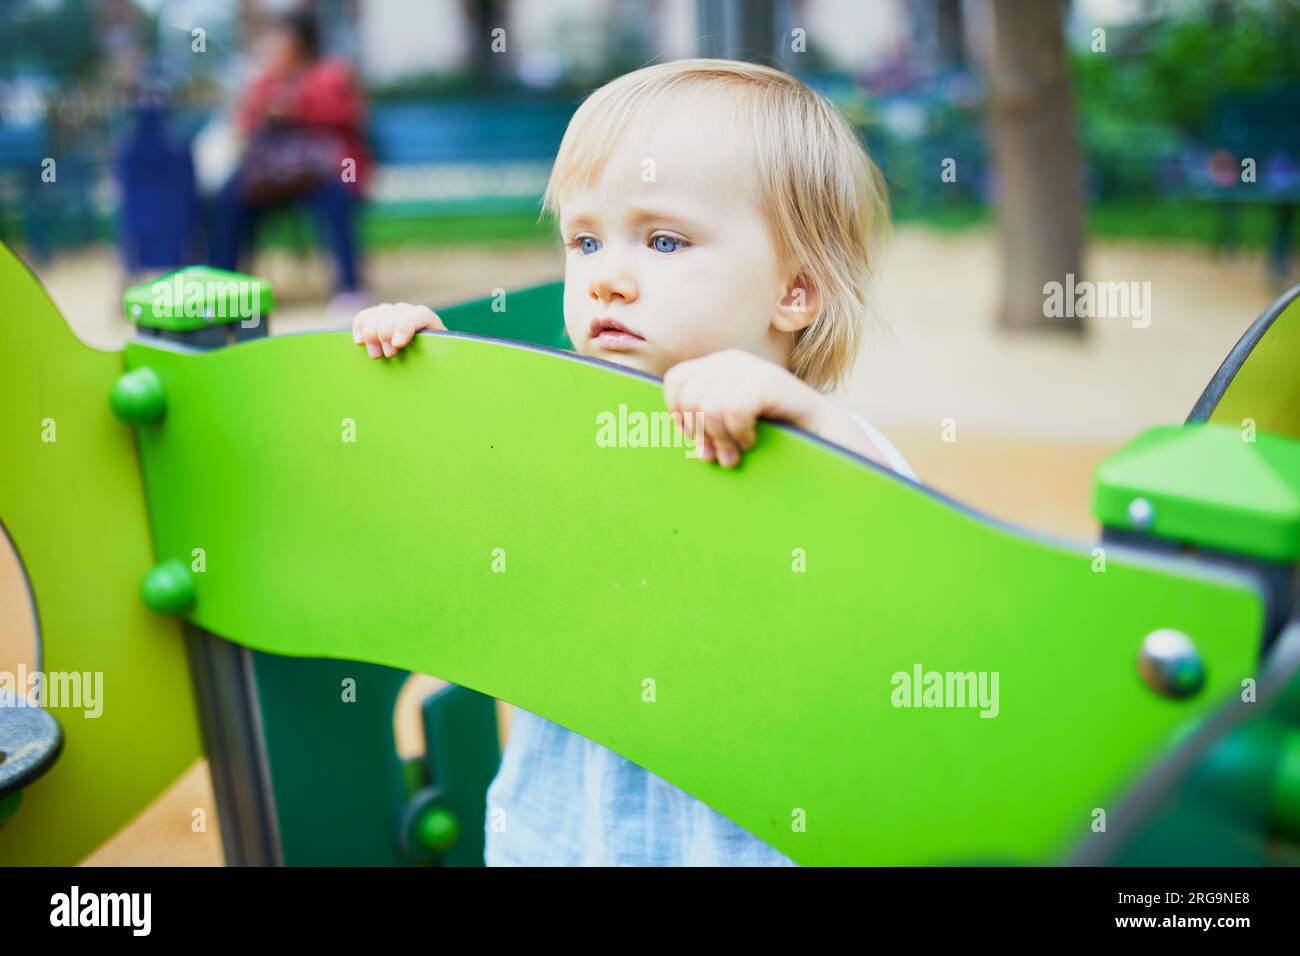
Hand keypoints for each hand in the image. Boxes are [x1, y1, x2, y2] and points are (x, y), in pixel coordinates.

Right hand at [353, 303, 446, 357]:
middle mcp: (408, 312)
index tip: (398, 344)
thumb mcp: (439, 361)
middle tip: (388, 355)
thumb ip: (439, 359)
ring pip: (377, 315)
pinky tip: (359, 342)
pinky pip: (364, 317)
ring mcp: (391, 313)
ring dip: (372, 334)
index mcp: (428, 320)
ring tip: (375, 355)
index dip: (406, 326)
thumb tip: (438, 365)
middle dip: (387, 334)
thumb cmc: (432, 363)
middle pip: (393, 314)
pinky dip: (359, 327)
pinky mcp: (376, 318)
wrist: (423, 360)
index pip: (418, 314)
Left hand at [663, 349, 823, 468]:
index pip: (676, 380)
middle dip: (700, 433)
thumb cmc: (768, 429)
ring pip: (710, 407)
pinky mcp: (769, 380)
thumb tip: (686, 443)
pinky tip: (751, 440)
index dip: (678, 412)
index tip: (694, 437)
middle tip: (718, 454)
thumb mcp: (728, 422)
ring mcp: (750, 367)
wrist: (818, 428)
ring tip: (734, 452)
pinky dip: (739, 432)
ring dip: (721, 438)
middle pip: (690, 398)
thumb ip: (704, 424)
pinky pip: (734, 410)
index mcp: (715, 365)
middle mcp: (730, 360)